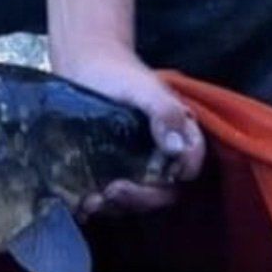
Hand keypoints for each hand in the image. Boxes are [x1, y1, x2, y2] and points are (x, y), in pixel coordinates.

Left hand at [54, 50, 206, 219]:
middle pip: (163, 191)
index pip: (191, 164)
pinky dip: (99, 205)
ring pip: (137, 199)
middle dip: (141, 198)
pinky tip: (81, 203)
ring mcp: (136, 167)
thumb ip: (164, 110)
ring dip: (117, 205)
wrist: (80, 66)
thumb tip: (177, 148)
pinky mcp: (111, 173)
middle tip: (112, 190)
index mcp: (178, 134)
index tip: (160, 178)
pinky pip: (112, 198)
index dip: (182, 173)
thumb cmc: (115, 71)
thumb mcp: (143, 86)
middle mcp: (161, 156)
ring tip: (91, 200)